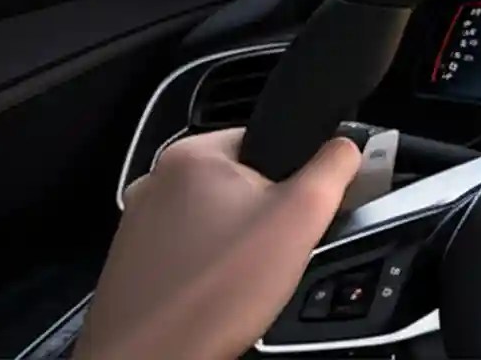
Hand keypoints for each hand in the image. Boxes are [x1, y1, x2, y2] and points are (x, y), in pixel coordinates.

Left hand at [75, 129, 360, 359]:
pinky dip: (209, 267)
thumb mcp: (301, 218)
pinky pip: (188, 251)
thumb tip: (347, 146)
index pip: (266, 141)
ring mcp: (138, 222)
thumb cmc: (217, 292)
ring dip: (236, 244)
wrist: (153, 359)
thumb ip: (332, 169)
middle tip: (272, 253)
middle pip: (240, 183)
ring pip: (214, 220)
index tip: (297, 214)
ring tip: (243, 278)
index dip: (295, 177)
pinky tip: (217, 293)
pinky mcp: (133, 260)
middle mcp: (156, 180)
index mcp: (192, 154)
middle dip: (265, 216)